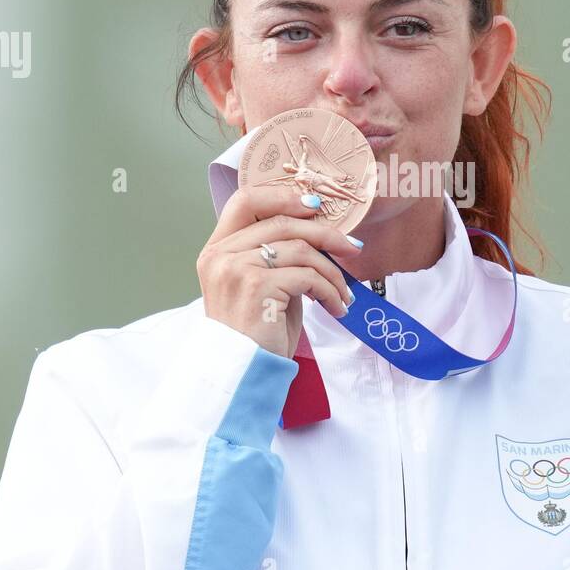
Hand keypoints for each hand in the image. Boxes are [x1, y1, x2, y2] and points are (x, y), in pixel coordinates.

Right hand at [196, 185, 363, 357]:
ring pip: (300, 249)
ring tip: (343, 294)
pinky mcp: (257, 286)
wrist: (244, 373)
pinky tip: (336, 307)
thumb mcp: (261, 283)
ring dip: (332, 272)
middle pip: (282, 222)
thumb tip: (320, 231)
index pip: (245, 201)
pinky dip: (330, 291)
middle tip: (352, 249)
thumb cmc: (257, 332)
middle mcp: (221, 255)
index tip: (315, 207)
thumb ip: (275, 254)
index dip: (282, 196)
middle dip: (325, 233)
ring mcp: (236, 269)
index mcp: (216, 249)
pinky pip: (308, 276)